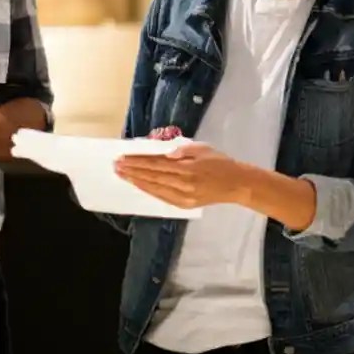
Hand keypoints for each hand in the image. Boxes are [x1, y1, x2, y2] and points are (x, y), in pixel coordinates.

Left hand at [114, 143, 246, 207]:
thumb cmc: (220, 162)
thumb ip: (183, 150)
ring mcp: (183, 197)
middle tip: (116, 166)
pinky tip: (139, 185)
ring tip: (122, 175)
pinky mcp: (184, 205)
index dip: (137, 161)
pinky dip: (149, 191)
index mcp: (187, 168)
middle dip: (132, 171)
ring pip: (154, 188)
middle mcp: (182, 184)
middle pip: (152, 176)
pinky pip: (161, 197)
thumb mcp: (203, 149)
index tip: (123, 158)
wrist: (236, 184)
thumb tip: (164, 155)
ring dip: (136, 181)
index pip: (155, 164)